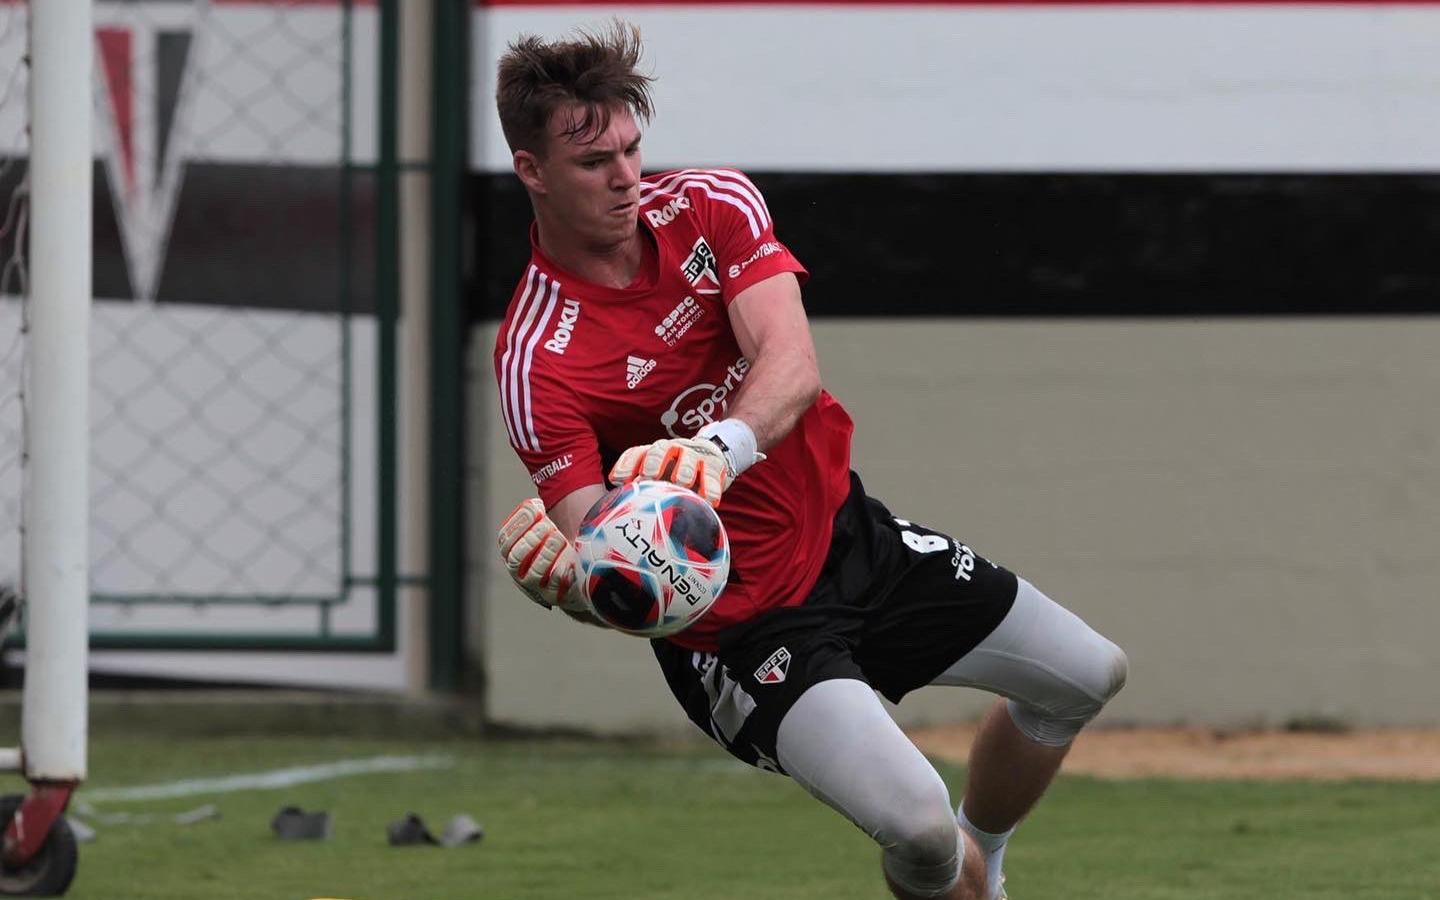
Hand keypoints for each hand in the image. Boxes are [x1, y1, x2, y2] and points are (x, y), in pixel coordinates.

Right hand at [497, 498, 586, 611]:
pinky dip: (561, 572)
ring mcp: (536, 586)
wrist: (579, 576)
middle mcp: (519, 572)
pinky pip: (555, 587)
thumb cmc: (559, 549)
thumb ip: (538, 519)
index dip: (518, 523)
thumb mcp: (546, 532)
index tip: (535, 508)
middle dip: (531, 538)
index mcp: (513, 553)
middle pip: (515, 557)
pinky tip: (570, 561)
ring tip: (559, 538)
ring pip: (534, 572)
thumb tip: (535, 505)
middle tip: (547, 525)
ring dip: (546, 553)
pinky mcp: (555, 596)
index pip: (505, 540)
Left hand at [608, 438, 732, 505]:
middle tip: (649, 475)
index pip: (637, 453)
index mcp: (653, 454)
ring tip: (682, 483)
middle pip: (660, 449)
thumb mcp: (659, 480)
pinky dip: (711, 487)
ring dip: (684, 469)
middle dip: (653, 461)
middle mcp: (672, 450)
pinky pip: (712, 474)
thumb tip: (622, 514)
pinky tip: (710, 501)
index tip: (618, 480)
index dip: (626, 465)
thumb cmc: (676, 475)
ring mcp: (693, 455)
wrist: (711, 458)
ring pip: (688, 457)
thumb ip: (643, 491)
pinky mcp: (714, 464)